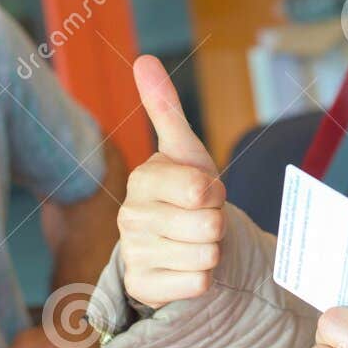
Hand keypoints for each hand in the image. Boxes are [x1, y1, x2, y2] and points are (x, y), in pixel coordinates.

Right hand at [118, 55, 225, 309]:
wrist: (174, 247)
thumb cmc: (185, 195)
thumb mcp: (185, 152)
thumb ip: (165, 108)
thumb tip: (143, 60)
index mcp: (143, 179)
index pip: (202, 188)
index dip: (215, 192)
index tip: (204, 193)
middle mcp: (131, 217)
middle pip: (209, 225)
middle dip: (217, 224)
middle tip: (201, 222)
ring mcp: (134, 254)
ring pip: (206, 255)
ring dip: (211, 251)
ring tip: (194, 243)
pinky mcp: (141, 287)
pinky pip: (197, 284)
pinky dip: (202, 279)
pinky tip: (185, 268)